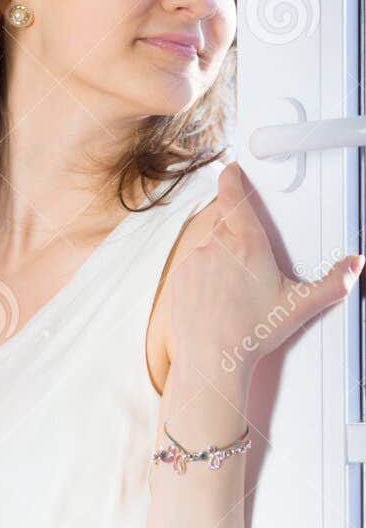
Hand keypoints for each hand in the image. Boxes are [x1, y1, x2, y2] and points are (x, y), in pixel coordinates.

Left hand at [168, 161, 364, 378]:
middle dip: (236, 232)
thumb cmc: (251, 332)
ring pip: (207, 246)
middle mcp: (216, 246)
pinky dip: (203, 276)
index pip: (233, 194)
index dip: (232, 177)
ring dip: (219, 257)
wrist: (212, 359)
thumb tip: (354, 267)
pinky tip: (216, 297)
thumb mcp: (300, 306)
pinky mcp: (178, 279)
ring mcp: (194, 261)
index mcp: (247, 243)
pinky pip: (192, 267)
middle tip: (250, 260)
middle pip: (223, 222)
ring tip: (234, 287)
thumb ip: (333, 283)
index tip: (233, 169)